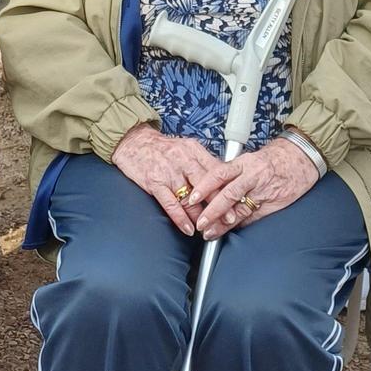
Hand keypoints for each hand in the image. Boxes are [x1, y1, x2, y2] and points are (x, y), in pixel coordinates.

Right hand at [111, 123, 238, 235]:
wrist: (133, 142)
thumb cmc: (161, 148)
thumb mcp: (186, 148)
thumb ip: (203, 162)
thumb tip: (223, 179)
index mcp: (194, 150)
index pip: (216, 170)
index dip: (227, 188)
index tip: (237, 201)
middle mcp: (183, 160)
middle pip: (207, 184)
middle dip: (219, 204)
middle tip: (229, 219)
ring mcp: (168, 172)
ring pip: (190, 198)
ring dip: (200, 216)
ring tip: (209, 228)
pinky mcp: (154, 182)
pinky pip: (170, 204)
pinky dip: (180, 219)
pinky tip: (188, 228)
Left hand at [195, 137, 318, 238]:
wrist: (299, 158)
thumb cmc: (271, 159)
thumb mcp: (248, 160)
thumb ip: (231, 174)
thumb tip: (211, 190)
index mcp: (243, 163)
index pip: (219, 174)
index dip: (204, 186)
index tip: (192, 198)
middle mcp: (252, 176)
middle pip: (228, 194)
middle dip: (212, 211)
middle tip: (200, 222)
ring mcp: (262, 191)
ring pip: (239, 209)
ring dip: (223, 223)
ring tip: (210, 232)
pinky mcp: (272, 204)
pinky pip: (252, 217)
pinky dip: (240, 224)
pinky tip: (230, 230)